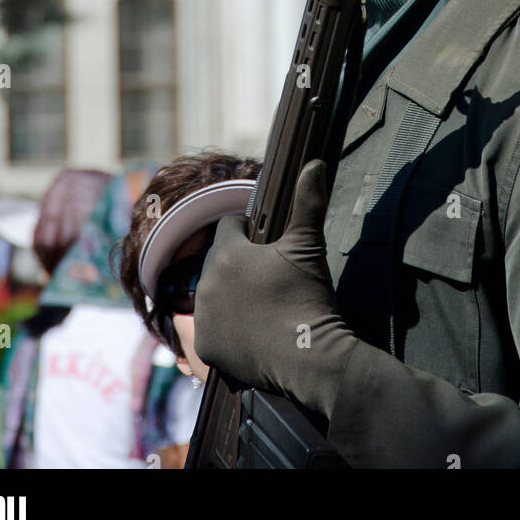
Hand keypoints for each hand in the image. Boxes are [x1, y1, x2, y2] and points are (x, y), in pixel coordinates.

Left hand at [193, 160, 357, 421]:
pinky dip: (226, 328)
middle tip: (270, 280)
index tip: (269, 247)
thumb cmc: (307, 297)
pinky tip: (250, 331)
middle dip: (239, 266)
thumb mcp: (308, 246)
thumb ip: (308, 201)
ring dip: (230, 296)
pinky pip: (212, 328)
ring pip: (213, 295)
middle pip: (220, 262)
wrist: (309, 357)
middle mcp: (206, 283)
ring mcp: (204, 318)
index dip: (249, 232)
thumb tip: (315, 162)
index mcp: (226, 253)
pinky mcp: (206, 347)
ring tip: (261, 306)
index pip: (229, 227)